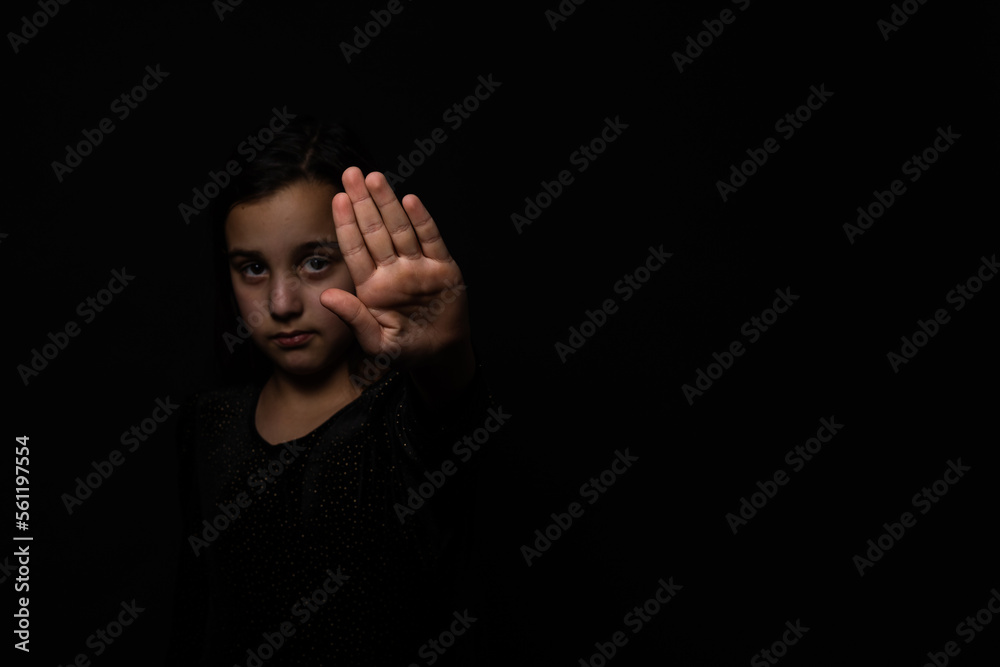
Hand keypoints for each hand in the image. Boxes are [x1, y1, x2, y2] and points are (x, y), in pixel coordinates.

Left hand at [319, 167, 470, 370]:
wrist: (441, 354)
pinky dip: (421, 220)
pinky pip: (431, 240)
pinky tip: (410, 201)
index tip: (337, 199)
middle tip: (350, 174)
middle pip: (375, 230)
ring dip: (388, 203)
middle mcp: (393, 270)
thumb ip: (353, 318)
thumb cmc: (406, 350)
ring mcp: (418, 267)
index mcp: (372, 286)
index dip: (346, 224)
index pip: (355, 249)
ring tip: (374, 178)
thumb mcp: (376, 342)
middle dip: (363, 202)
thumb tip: (326, 295)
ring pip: (400, 229)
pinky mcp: (443, 268)